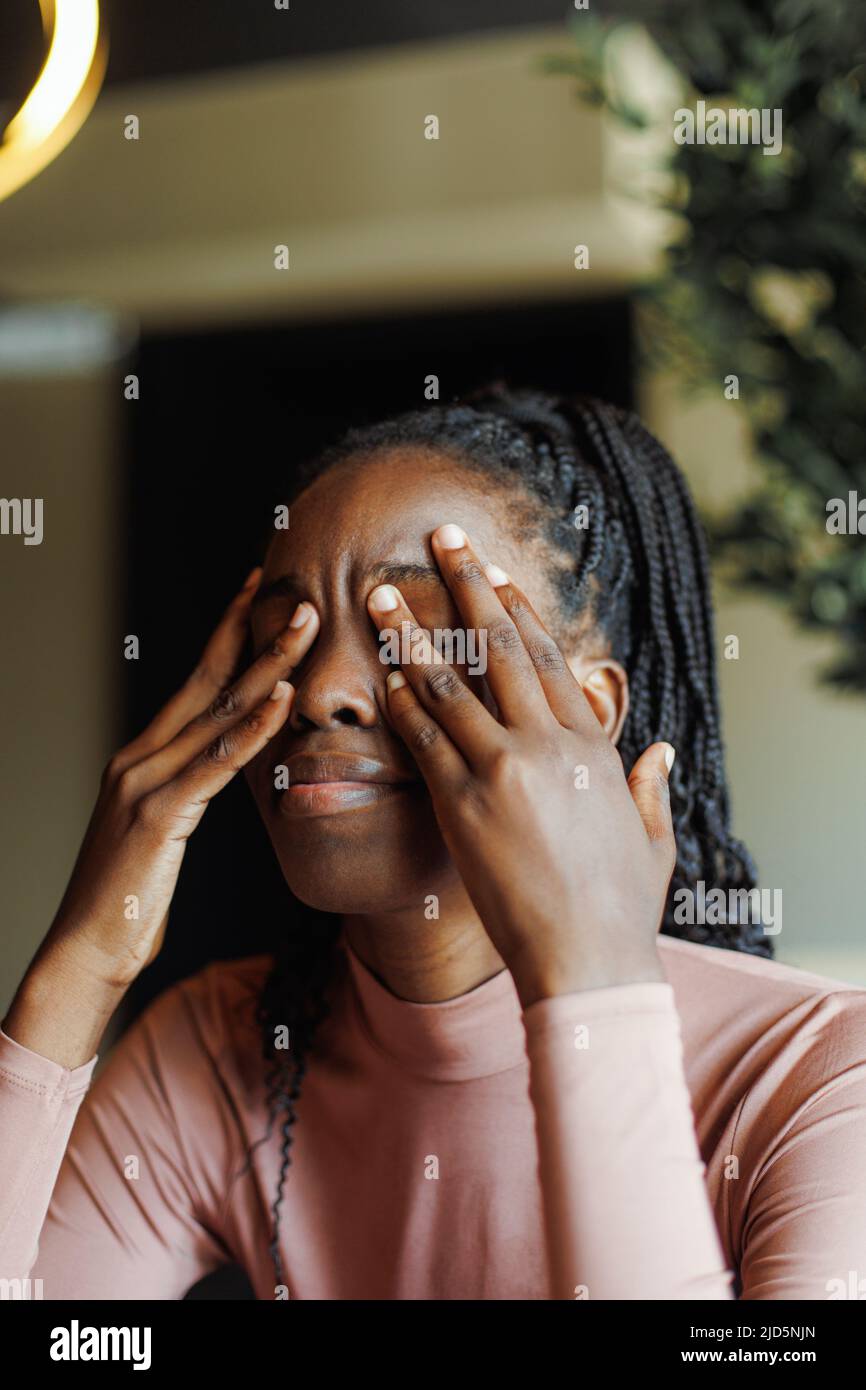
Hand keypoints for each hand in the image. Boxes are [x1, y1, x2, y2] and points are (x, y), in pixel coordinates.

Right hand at [30, 572, 318, 992]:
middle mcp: (140, 757)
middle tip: (298, 596)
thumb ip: (188, 792)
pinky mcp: (157, 814)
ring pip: (218, 711)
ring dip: (267, 664)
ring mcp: (145, 781)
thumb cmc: (129, 901)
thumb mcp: (162, 832)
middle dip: (255, 631)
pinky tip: (282, 699)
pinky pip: (215, 763)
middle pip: (208, 681)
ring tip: (305, 628)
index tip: (262, 596)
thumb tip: (221, 771)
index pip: (195, 683)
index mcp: (143, 757)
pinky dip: (252, 728)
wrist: (85, 951)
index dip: (231, 635)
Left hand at [367, 525, 675, 1008]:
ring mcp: (502, 769)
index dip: (517, 608)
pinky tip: (377, 672)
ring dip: (410, 633)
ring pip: (449, 682)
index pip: (547, 657)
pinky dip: (399, 701)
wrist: (588, 959)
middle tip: (440, 539)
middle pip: (498, 647)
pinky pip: (422, 738)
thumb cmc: (622, 906)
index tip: (494, 573)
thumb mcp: (652, 838)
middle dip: (465, 586)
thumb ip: (652, 788)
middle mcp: (547, 742)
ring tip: (378, 595)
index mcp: (591, 744)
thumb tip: (659, 752)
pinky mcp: (461, 804)